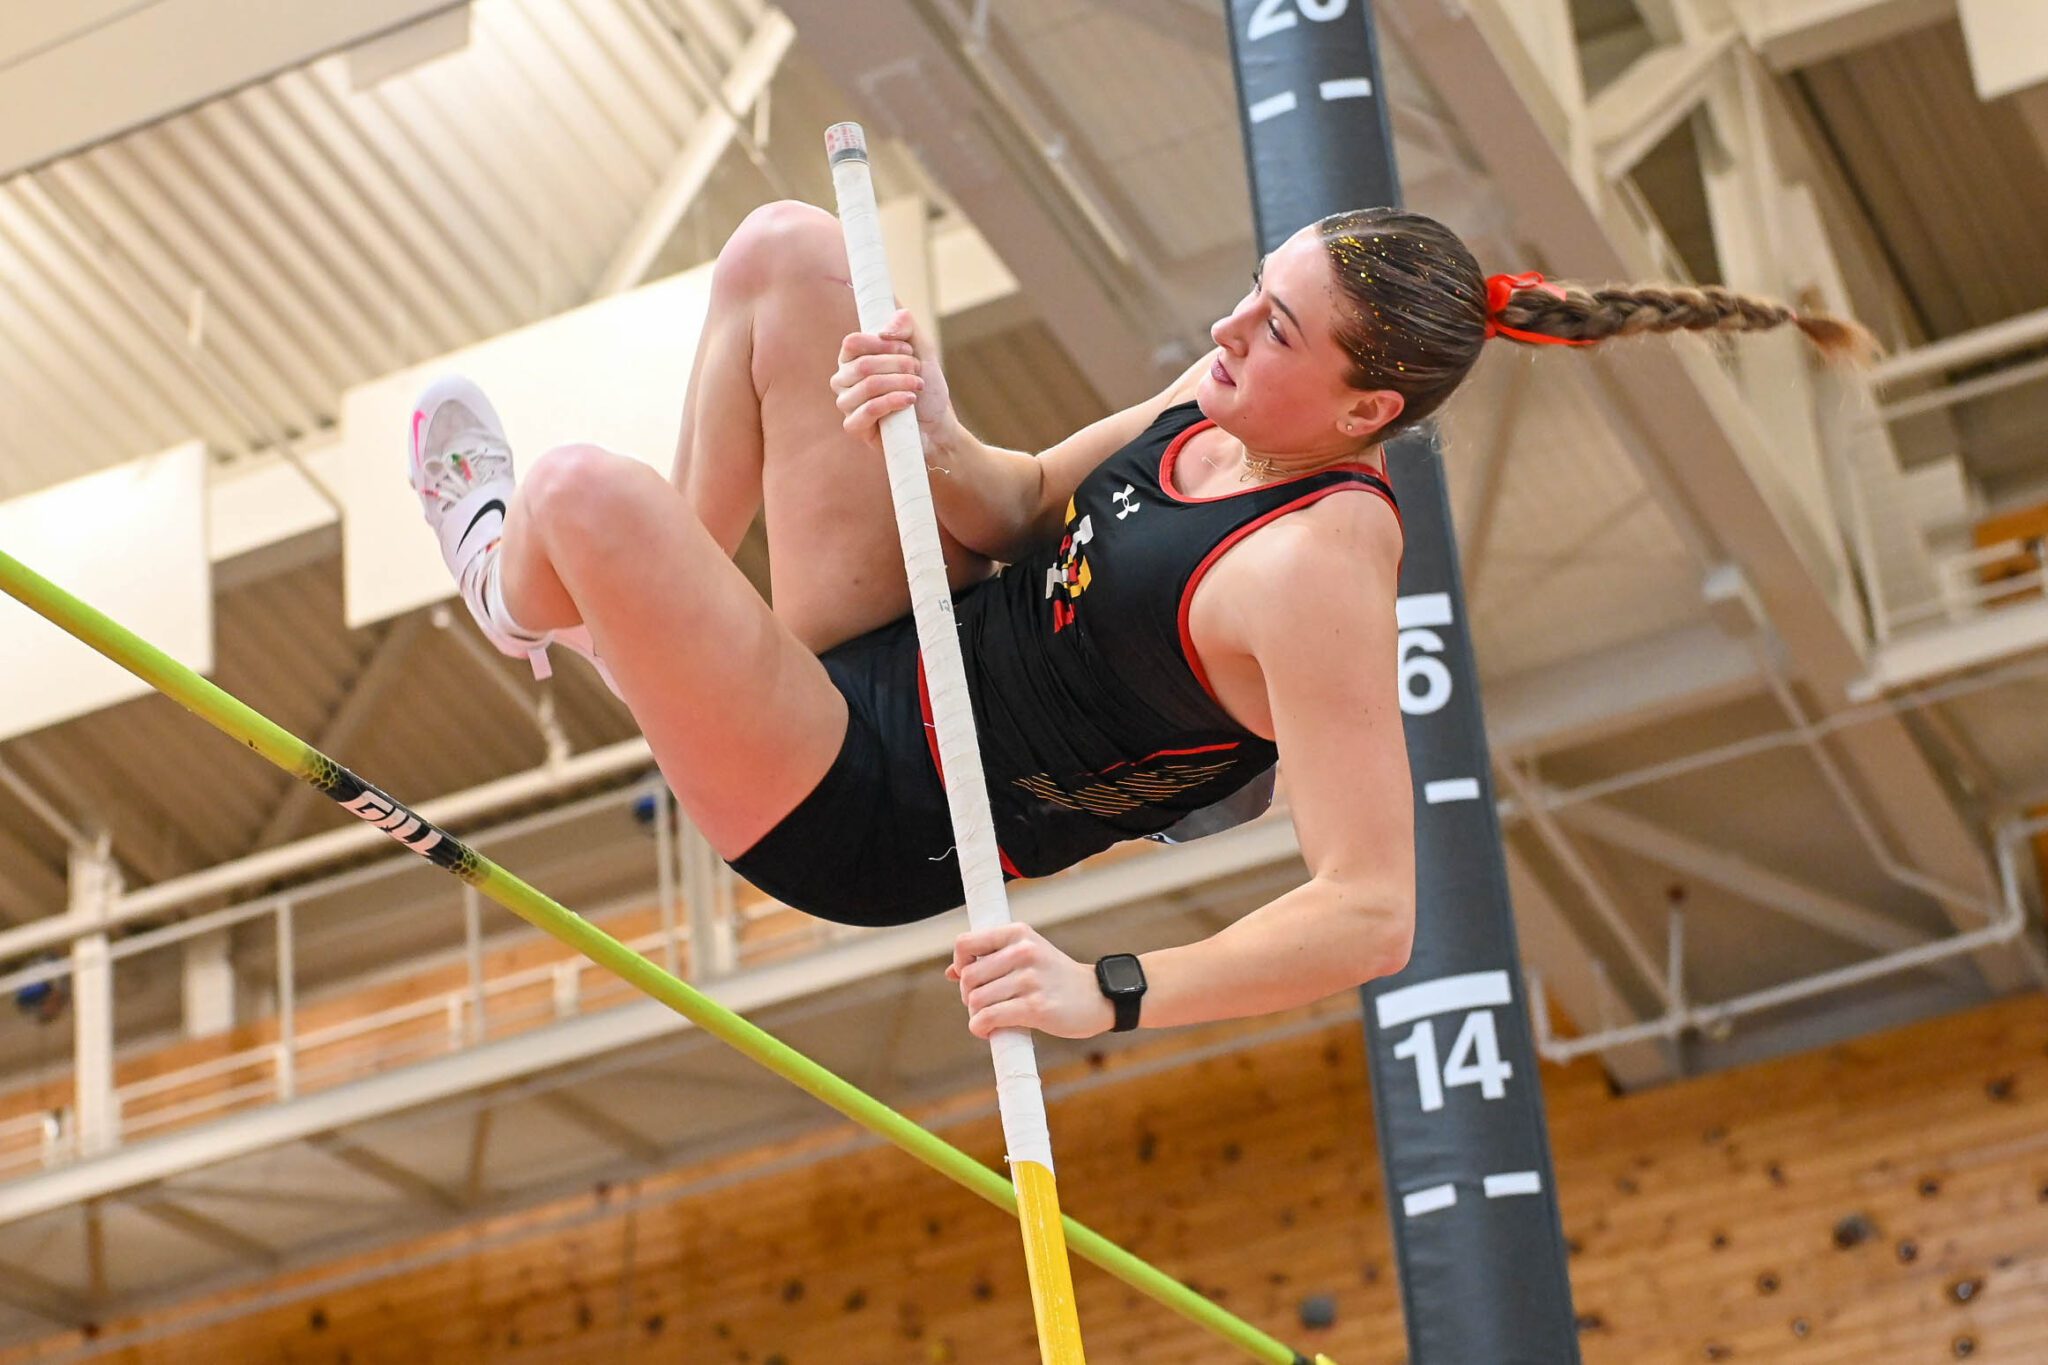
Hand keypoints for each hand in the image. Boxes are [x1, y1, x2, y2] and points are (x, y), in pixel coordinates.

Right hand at [831, 308, 957, 452]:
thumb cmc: (924, 386)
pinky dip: (893, 402)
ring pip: (869, 386)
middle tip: (917, 370)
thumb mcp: (922, 349)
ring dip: (900, 383)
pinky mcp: (854, 426)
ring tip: (917, 386)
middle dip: (898, 365)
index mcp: (852, 358)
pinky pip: (869, 409)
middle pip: (863, 365)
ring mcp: (846, 403)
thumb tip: (884, 330)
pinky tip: (909, 401)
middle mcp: (843, 379)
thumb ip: (906, 325)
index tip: (907, 348)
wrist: (936, 424)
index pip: (853, 342)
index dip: (882, 344)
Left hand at [946, 923, 1113, 1039]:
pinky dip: (981, 1028)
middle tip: (984, 1004)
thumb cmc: (1056, 977)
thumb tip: (951, 971)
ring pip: (976, 1000)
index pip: (965, 943)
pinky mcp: (1035, 1007)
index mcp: (1018, 934)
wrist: (1097, 996)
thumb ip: (990, 958)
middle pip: (968, 977)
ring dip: (976, 1015)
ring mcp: (1030, 979)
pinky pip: (990, 1018)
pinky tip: (988, 1030)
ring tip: (990, 1018)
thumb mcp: (1027, 955)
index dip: (960, 963)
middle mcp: (1023, 951)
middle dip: (968, 995)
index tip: (970, 977)